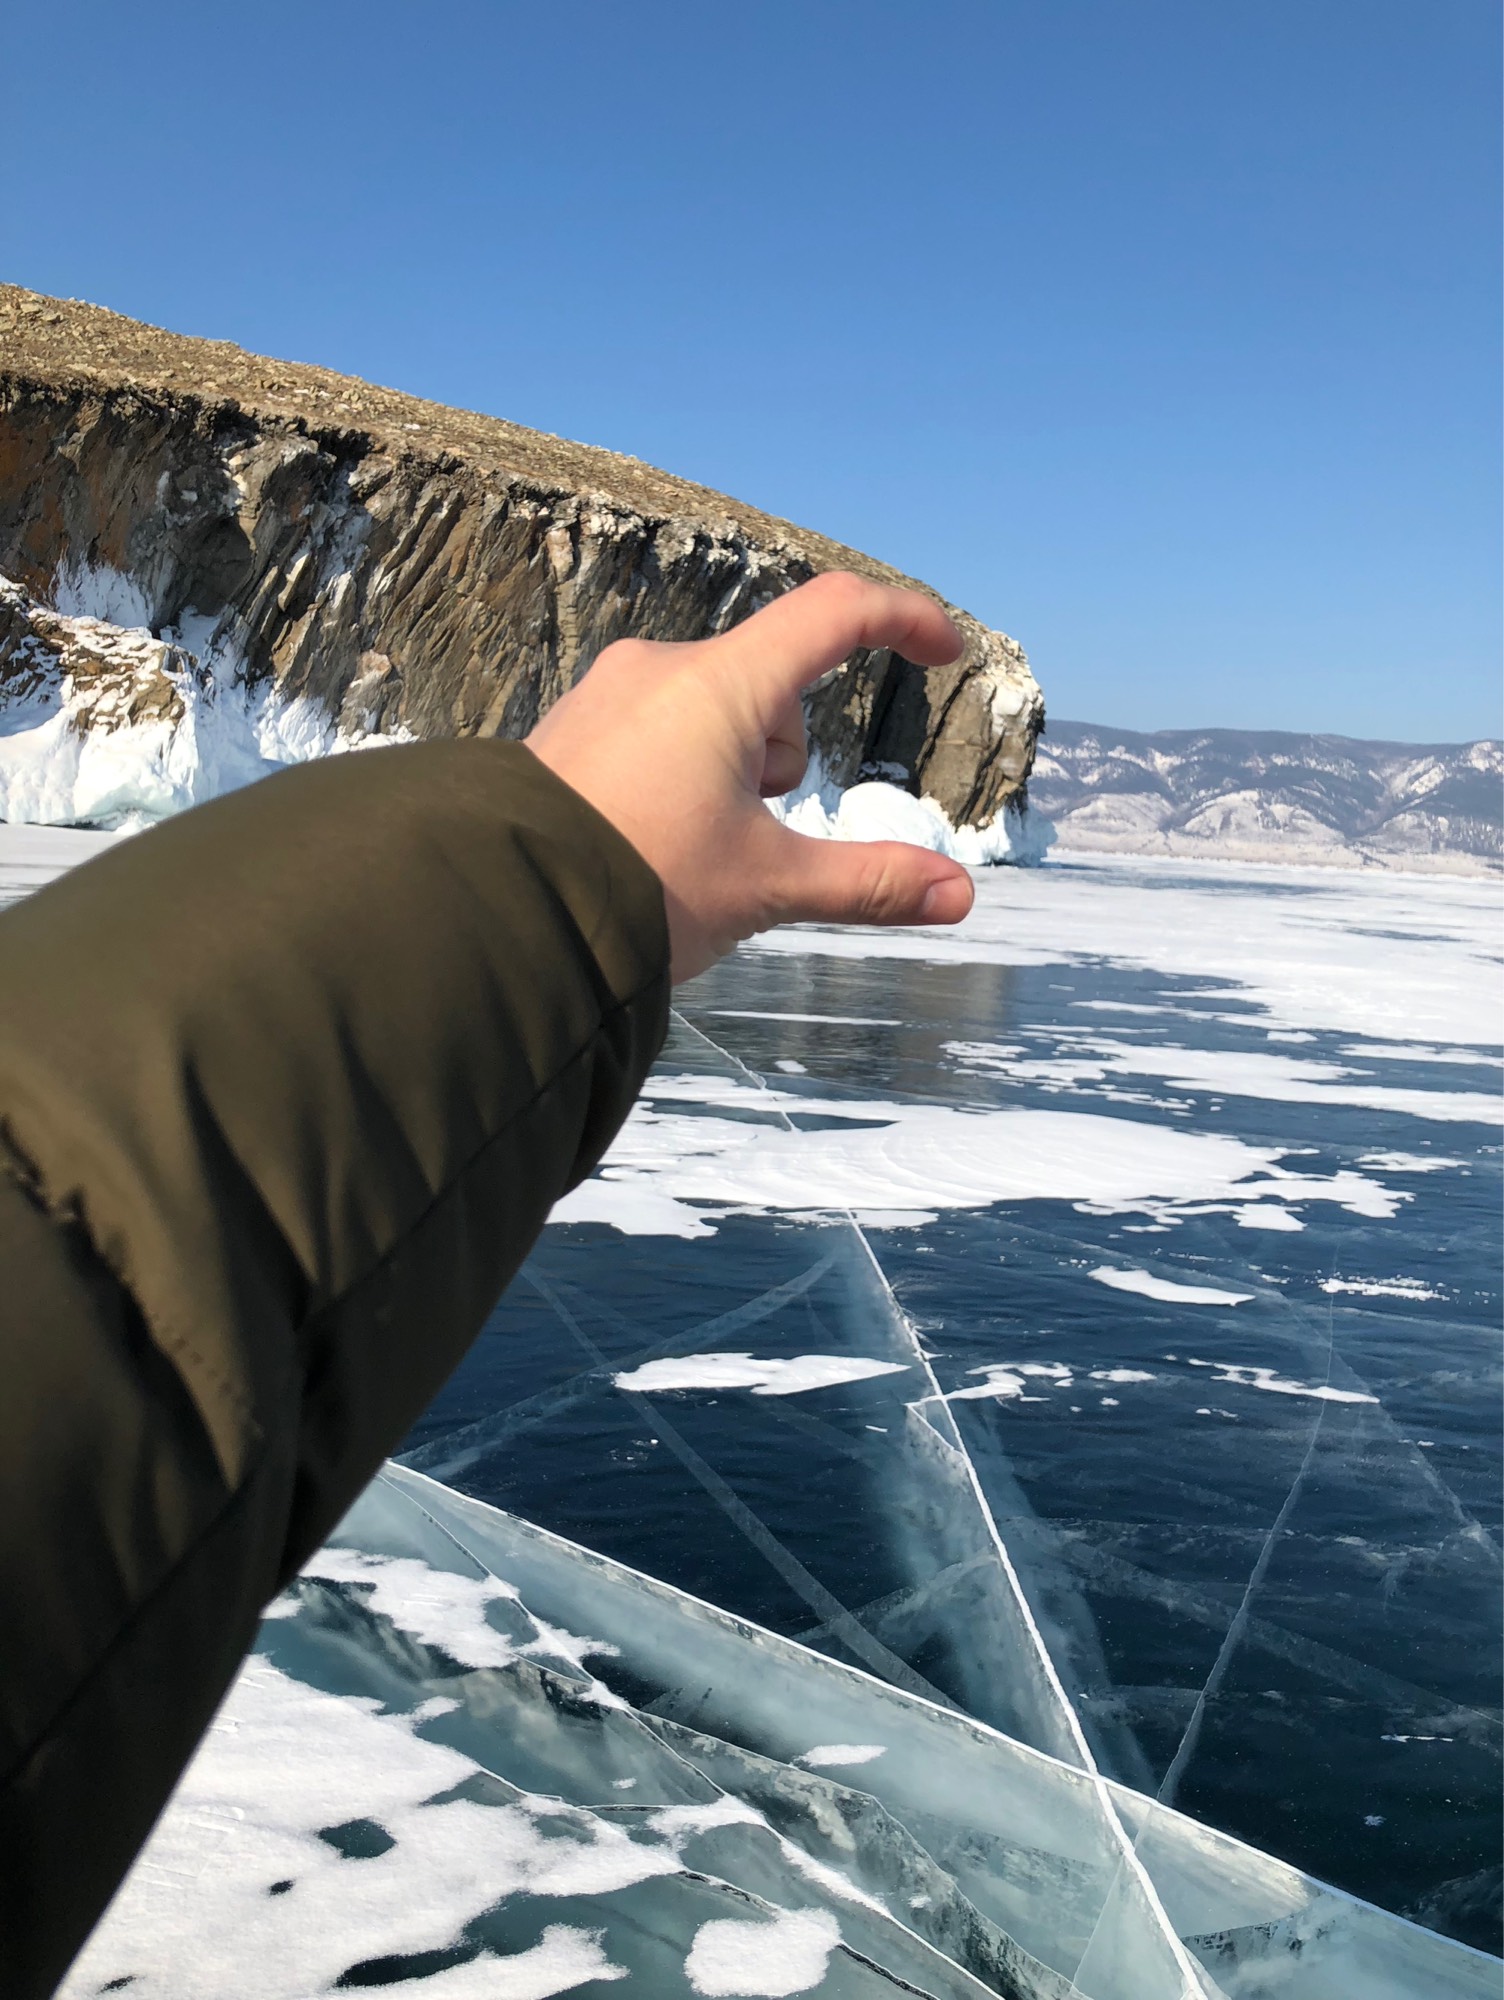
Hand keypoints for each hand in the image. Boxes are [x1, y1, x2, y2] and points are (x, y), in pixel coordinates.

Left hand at [526, 570, 976, 982]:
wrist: (498, 914)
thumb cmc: (638, 889)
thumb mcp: (765, 888)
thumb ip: (868, 883)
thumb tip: (958, 896)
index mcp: (721, 684)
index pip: (835, 611)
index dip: (903, 619)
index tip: (942, 652)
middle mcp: (661, 667)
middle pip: (770, 684)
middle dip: (782, 759)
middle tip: (746, 838)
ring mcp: (607, 693)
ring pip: (713, 710)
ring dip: (731, 768)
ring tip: (687, 849)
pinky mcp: (569, 727)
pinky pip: (655, 729)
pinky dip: (678, 774)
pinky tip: (645, 840)